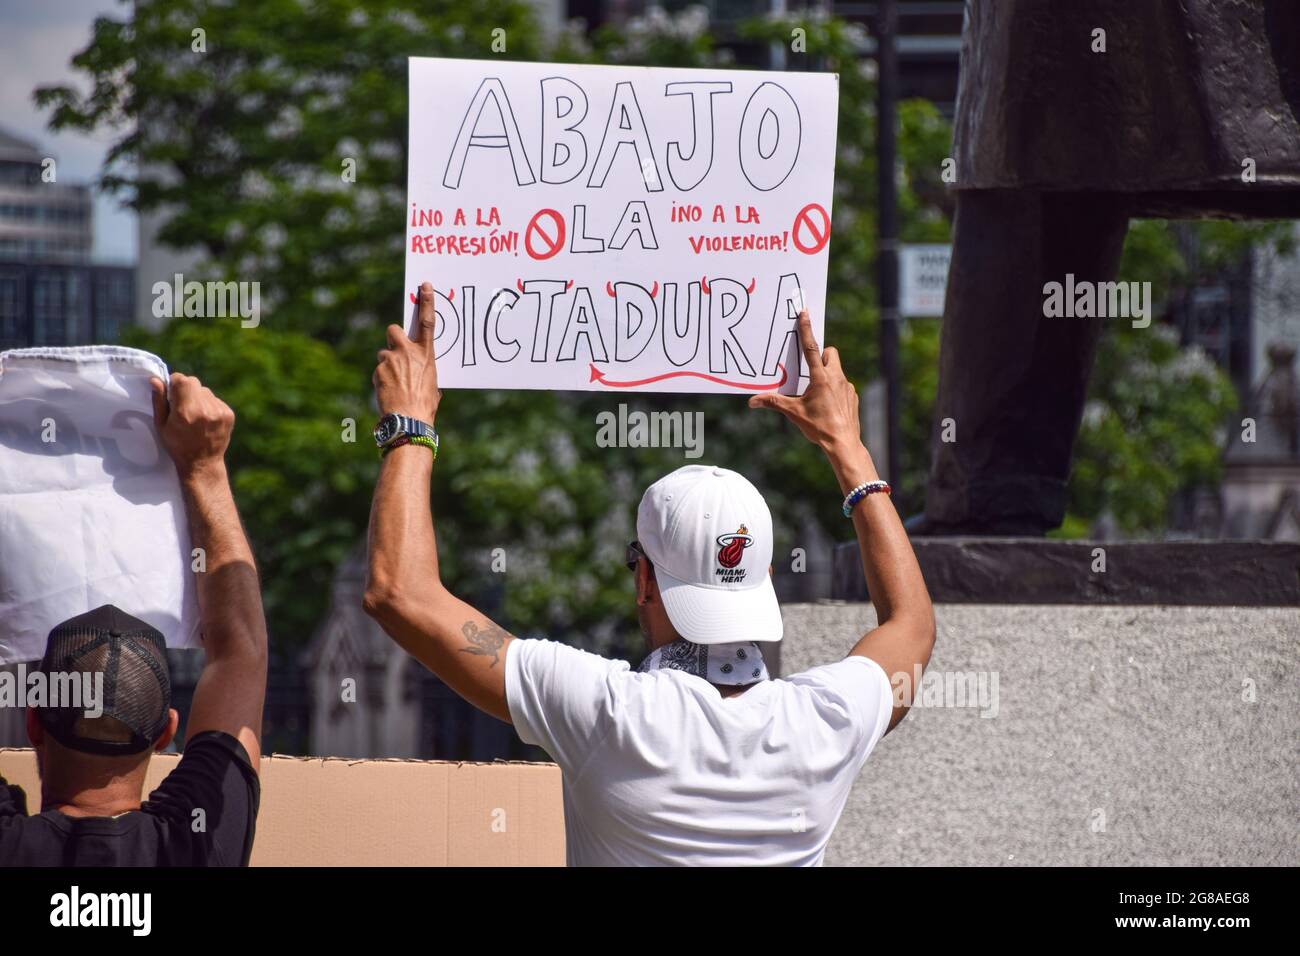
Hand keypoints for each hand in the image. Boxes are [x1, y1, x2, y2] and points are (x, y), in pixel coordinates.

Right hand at [149, 373, 234, 480]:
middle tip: (182, 406)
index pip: (181, 379)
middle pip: (193, 382)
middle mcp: (204, 409)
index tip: (172, 393)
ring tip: (194, 415)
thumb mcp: (161, 425)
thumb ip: (159, 401)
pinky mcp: (229, 414)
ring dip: (198, 398)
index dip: (174, 383)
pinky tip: (205, 420)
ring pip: (205, 391)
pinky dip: (209, 405)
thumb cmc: (177, 445)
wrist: (202, 463)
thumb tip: (155, 379)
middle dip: (186, 389)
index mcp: (185, 411)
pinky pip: (216, 400)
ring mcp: (218, 411)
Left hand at [374, 282, 440, 422]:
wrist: (408, 419)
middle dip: (393, 337)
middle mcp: (408, 352)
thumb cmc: (425, 405)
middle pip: (393, 330)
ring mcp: (391, 360)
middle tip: (395, 351)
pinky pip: (378, 371)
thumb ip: (425, 373)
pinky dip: (382, 380)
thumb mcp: (433, 386)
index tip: (424, 285)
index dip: (426, 302)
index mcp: (426, 354)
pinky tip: (389, 392)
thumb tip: (421, 376)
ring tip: (395, 384)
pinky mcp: (378, 370)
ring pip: (384, 355)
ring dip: (387, 365)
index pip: (427, 322)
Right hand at [748, 312, 862, 455]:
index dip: (806, 329)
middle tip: (810, 369)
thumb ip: (773, 403)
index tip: (804, 313)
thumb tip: (752, 402)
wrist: (843, 443)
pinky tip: (828, 405)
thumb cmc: (818, 427)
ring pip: (837, 370)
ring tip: (817, 393)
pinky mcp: (853, 396)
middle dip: (821, 355)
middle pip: (830, 353)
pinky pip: (843, 385)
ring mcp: (847, 386)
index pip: (811, 348)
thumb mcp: (793, 413)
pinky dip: (834, 389)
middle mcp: (836, 378)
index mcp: (820, 378)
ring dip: (827, 374)